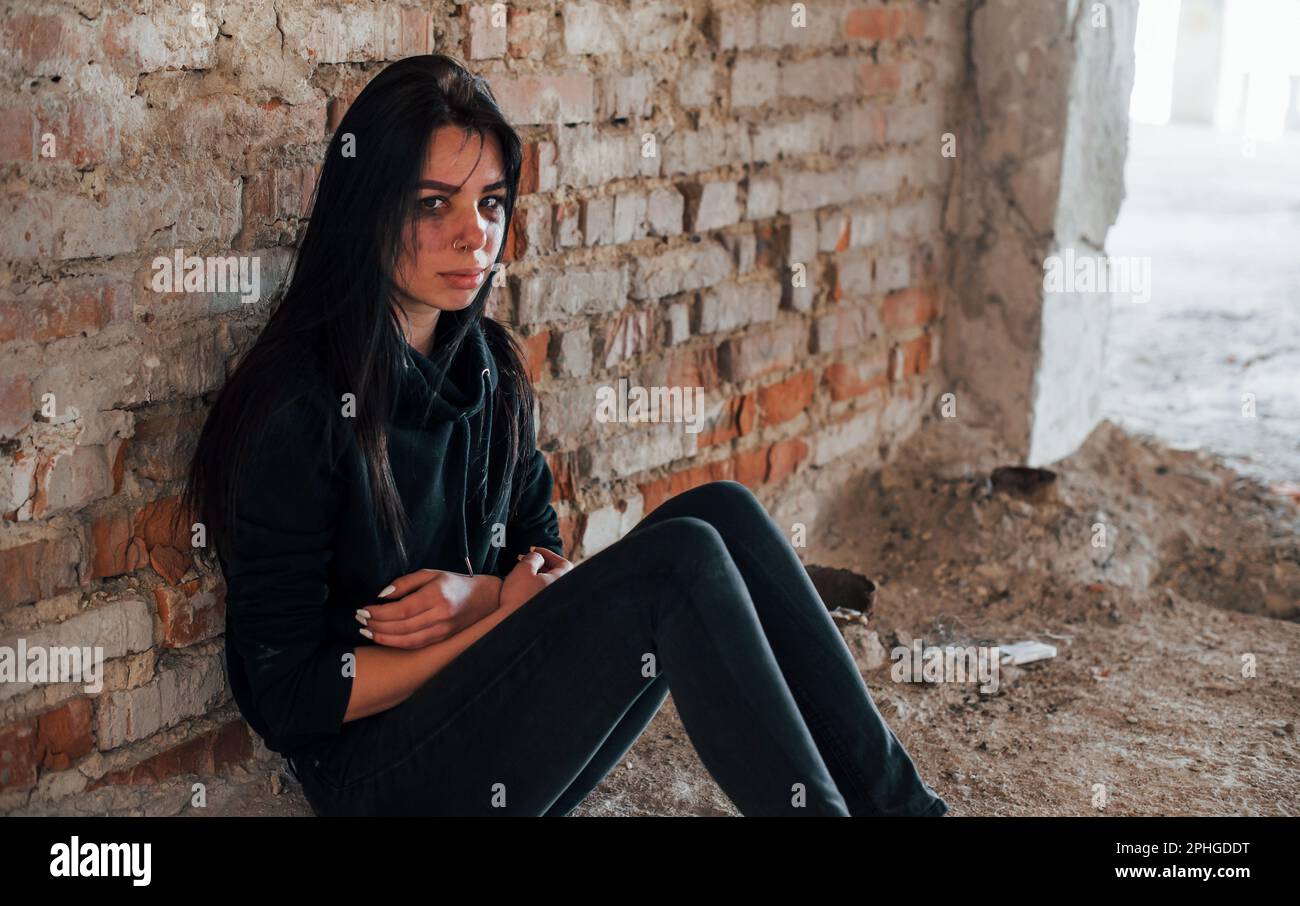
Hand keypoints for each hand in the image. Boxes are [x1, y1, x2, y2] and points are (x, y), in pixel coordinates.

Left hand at [357, 568, 502, 648]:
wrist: (485, 599)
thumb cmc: (455, 583)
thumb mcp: (431, 574)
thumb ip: (406, 583)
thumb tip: (382, 595)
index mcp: (437, 595)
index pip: (402, 609)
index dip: (380, 612)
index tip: (364, 609)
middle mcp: (440, 615)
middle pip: (402, 626)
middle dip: (377, 625)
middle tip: (359, 620)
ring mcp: (443, 630)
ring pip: (407, 640)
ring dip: (383, 638)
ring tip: (366, 631)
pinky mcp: (443, 640)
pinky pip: (416, 645)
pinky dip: (397, 644)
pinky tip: (383, 638)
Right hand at [499, 546, 574, 614]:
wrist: (510, 624)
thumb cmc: (517, 596)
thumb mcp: (524, 569)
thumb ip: (534, 558)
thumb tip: (538, 557)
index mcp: (561, 581)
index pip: (563, 563)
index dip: (548, 554)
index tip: (535, 551)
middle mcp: (561, 594)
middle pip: (556, 574)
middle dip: (541, 565)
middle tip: (526, 560)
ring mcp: (553, 605)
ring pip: (548, 586)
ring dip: (537, 577)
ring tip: (521, 574)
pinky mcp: (544, 614)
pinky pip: (543, 597)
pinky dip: (535, 589)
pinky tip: (521, 589)